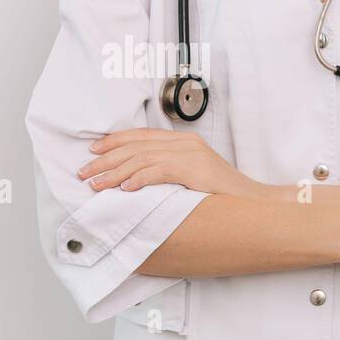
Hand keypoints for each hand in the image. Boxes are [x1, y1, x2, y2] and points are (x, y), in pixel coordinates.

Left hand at [79, 128, 264, 196]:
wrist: (255, 203)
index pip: (141, 136)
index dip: (114, 142)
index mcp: (183, 141)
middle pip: (136, 146)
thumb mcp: (192, 179)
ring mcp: (191, 154)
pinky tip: (125, 188)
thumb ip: (168, 173)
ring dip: (115, 172)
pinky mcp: (195, 169)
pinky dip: (140, 178)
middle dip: (106, 159)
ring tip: (97, 184)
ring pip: (142, 158)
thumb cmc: (223, 197)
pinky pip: (160, 170)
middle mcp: (185, 142)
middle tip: (84, 172)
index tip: (93, 152)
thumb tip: (135, 181)